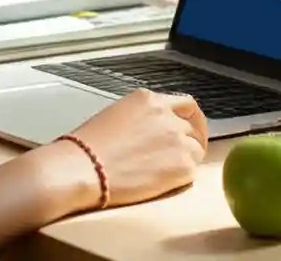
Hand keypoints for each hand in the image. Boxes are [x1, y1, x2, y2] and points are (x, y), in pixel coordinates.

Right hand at [64, 89, 208, 208]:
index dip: (190, 118)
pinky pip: (192, 169)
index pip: (185, 103)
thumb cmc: (87, 147)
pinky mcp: (182, 165)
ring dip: (186, 157)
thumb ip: (143, 118)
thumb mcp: (117, 115)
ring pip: (196, 148)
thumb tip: (153, 131)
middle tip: (182, 154)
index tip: (191, 128)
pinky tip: (161, 180)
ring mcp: (177, 139)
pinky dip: (181, 175)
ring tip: (166, 170)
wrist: (84, 168)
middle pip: (193, 125)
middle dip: (190, 139)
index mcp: (149, 99)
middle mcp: (167, 115)